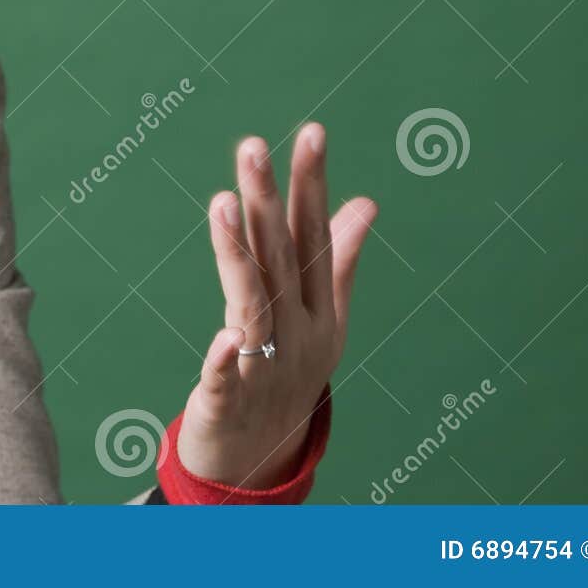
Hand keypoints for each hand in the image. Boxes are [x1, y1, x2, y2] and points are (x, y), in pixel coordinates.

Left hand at [175, 123, 376, 488]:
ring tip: (223, 204)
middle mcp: (296, 331)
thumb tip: (365, 200)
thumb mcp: (322, 318)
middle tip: (252, 146)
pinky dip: (226, 360)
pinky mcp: (228, 401)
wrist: (262, 456)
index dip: (312, 184)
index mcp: (315, 306)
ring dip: (237, 255)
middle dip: (267, 200)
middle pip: (279, 259)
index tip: (312, 131)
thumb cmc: (289, 373)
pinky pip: (227, 378)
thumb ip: (338, 258)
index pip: (313, 235)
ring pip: (251, 304)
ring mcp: (266, 367)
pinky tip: (222, 338)